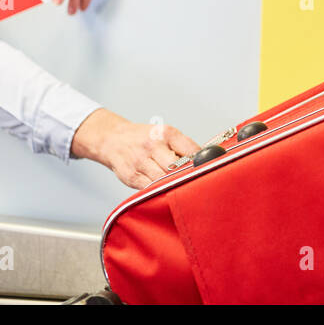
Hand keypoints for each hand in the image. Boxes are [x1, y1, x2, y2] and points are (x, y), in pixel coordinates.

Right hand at [70, 108, 199, 188]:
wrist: (113, 139)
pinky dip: (158, 191)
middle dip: (187, 176)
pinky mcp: (131, 177)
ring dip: (173, 185)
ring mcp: (141, 162)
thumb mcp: (166, 134)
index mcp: (166, 134)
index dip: (202, 162)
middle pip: (177, 167)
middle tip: (194, 182)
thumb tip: (205, 161)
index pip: (191, 150)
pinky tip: (163, 189)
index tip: (210, 169)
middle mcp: (153, 146)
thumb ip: (185, 147)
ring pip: (163, 180)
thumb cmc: (143, 138)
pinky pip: (150, 188)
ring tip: (180, 187)